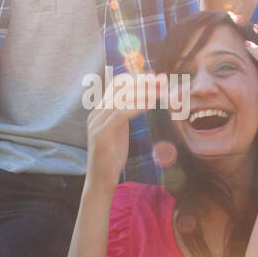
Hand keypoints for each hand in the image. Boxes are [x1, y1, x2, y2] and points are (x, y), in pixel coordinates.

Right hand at [85, 72, 157, 189]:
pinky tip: (150, 104)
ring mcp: (97, 123)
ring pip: (121, 98)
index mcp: (99, 111)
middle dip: (142, 81)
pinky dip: (137, 106)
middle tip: (161, 79)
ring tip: (160, 89)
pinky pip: (121, 114)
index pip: (116, 85)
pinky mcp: (101, 134)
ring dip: (143, 91)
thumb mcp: (119, 132)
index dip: (136, 77)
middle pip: (119, 88)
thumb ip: (124, 116)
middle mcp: (96, 114)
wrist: (100, 181)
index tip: (154, 75)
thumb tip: (140, 101)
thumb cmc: (112, 158)